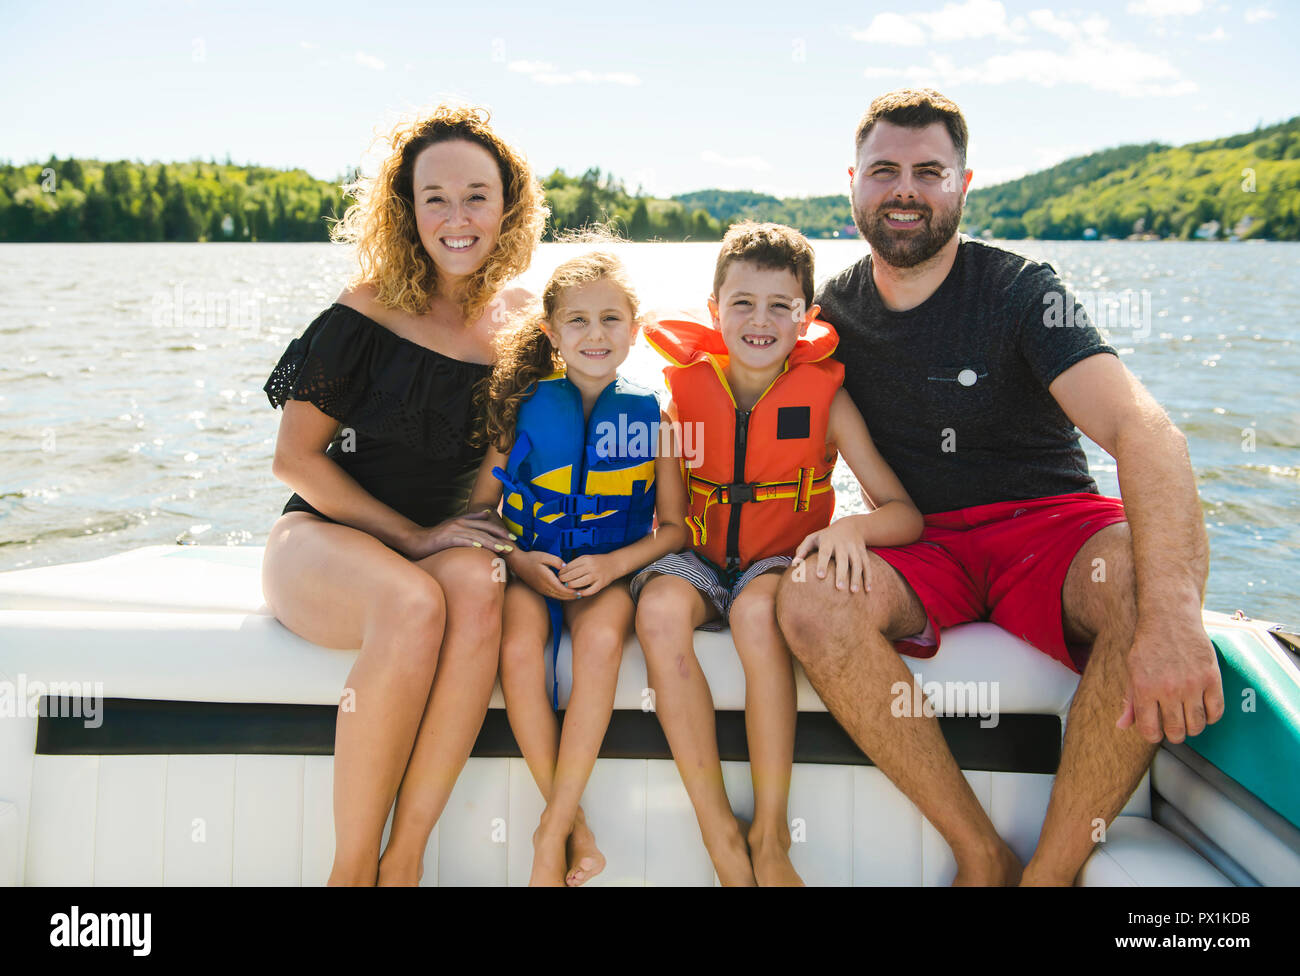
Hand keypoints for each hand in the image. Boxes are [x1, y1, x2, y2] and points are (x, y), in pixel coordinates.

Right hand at [404, 510, 515, 560]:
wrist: (417, 540)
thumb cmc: (438, 536)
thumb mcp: (455, 525)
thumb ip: (471, 519)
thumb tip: (487, 513)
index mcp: (464, 521)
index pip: (486, 525)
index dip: (501, 530)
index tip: (513, 537)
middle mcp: (461, 523)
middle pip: (484, 530)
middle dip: (500, 537)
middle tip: (513, 544)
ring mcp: (454, 530)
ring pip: (476, 536)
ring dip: (491, 543)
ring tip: (502, 549)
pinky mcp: (446, 538)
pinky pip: (461, 541)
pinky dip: (472, 544)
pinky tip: (480, 548)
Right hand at [511, 549, 578, 600]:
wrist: (517, 563)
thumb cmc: (531, 558)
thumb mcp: (544, 556)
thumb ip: (557, 561)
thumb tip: (566, 567)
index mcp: (547, 579)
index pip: (562, 589)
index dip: (572, 592)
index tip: (581, 591)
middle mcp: (544, 587)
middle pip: (561, 595)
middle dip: (571, 596)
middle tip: (582, 594)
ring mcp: (541, 589)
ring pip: (557, 597)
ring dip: (566, 597)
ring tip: (576, 595)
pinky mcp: (540, 590)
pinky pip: (552, 595)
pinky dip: (560, 595)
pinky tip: (565, 593)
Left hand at [556, 553, 618, 596]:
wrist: (615, 563)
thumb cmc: (598, 561)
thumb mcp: (587, 558)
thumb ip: (576, 563)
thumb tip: (563, 570)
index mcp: (586, 559)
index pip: (570, 566)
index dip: (563, 571)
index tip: (559, 575)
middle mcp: (592, 566)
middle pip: (574, 574)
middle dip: (565, 579)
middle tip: (560, 581)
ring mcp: (597, 575)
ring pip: (581, 582)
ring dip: (572, 585)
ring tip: (567, 586)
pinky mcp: (602, 583)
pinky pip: (591, 590)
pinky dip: (584, 592)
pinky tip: (578, 592)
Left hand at [792, 517, 871, 593]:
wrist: (851, 525)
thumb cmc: (826, 536)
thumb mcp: (813, 538)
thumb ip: (803, 549)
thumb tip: (794, 564)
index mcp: (828, 541)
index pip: (825, 552)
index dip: (823, 564)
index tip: (820, 576)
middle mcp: (843, 545)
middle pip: (843, 560)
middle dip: (842, 574)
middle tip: (839, 588)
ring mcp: (855, 549)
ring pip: (857, 563)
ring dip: (857, 577)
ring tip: (854, 591)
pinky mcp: (863, 553)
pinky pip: (867, 566)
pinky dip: (868, 577)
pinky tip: (867, 590)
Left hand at [1117, 615, 1224, 743]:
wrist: (1170, 618)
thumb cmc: (1148, 645)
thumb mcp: (1132, 670)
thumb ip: (1130, 700)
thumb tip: (1122, 726)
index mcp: (1144, 688)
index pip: (1150, 730)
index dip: (1153, 735)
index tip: (1156, 730)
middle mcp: (1169, 689)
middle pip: (1177, 732)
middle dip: (1174, 734)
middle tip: (1173, 726)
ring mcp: (1192, 684)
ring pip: (1197, 725)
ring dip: (1192, 727)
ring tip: (1187, 717)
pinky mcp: (1212, 678)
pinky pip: (1216, 712)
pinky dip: (1210, 716)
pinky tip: (1202, 709)